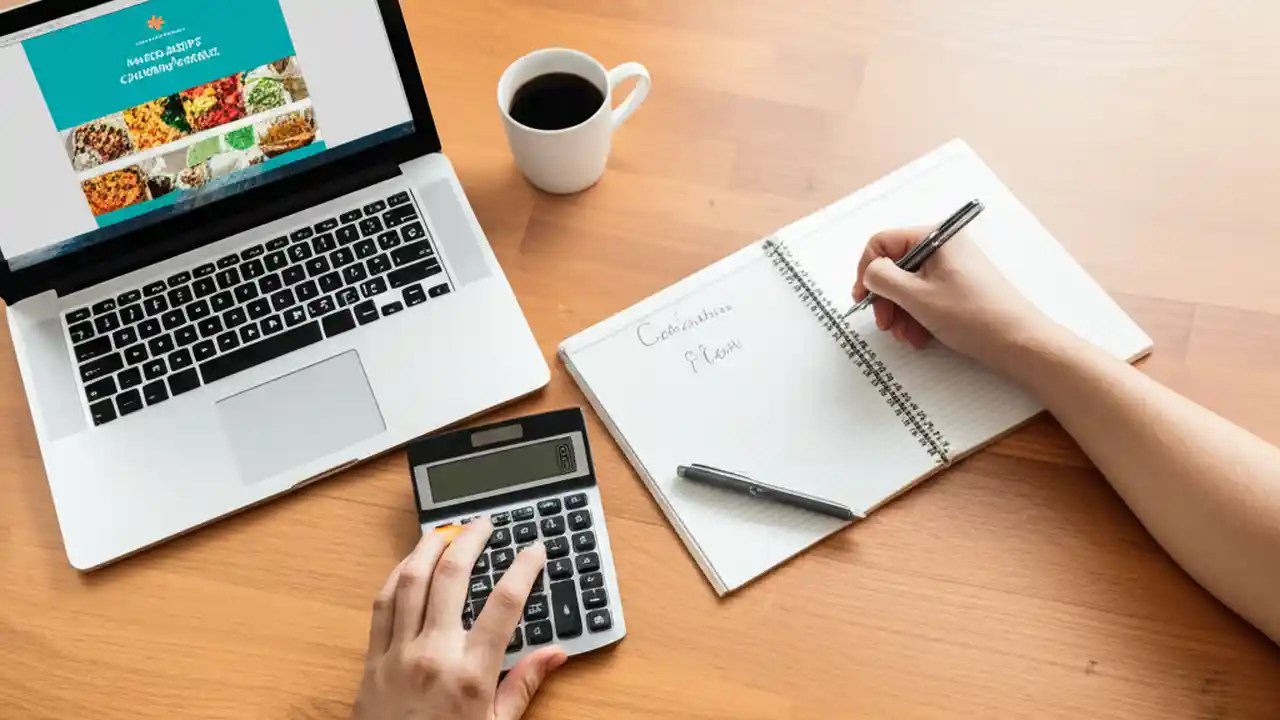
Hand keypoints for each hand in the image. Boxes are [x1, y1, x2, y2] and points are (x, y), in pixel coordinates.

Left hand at [353, 519, 566, 719]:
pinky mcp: (372, 660)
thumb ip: (522, 685)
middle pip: (452, 576)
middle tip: (485, 524)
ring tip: (445, 530)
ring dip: (428, 548)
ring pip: (411, 581)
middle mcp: (433, 654)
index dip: (523, 569)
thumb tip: (555, 655)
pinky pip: (381, 604)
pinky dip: (395, 576)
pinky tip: (408, 564)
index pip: (504, 604)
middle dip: (471, 540)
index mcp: (470, 674)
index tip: (535, 549)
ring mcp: (398, 653)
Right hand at [852, 227, 1054, 370]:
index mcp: (935, 237)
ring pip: (908, 286)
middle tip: (885, 324)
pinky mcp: (959, 288)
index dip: (866, 270)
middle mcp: (944, 247)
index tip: (861, 299)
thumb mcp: (916, 296)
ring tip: (906, 336)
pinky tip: (920, 337)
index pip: (883, 243)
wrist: (1018, 342)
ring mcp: (952, 268)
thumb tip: (869, 272)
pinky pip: (926, 297)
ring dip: (900, 313)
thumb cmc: (971, 315)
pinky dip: (917, 317)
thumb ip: (883, 278)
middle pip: (895, 266)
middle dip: (886, 298)